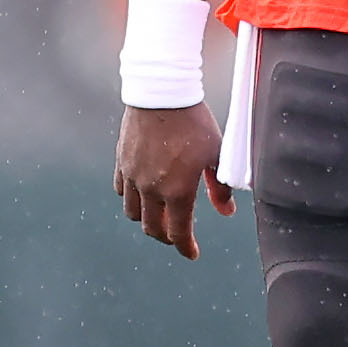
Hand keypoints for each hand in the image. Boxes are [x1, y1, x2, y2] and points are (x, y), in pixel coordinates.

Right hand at [116, 102, 232, 259]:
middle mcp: (151, 189)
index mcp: (177, 191)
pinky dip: (132, 198)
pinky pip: (122, 190)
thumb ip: (220, 187)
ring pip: (133, 213)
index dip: (185, 248)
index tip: (191, 253)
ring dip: (147, 220)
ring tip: (158, 214)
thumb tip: (226, 210)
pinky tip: (142, 192)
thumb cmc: (194, 122)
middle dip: (166, 237)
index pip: (179, 233)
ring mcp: (133, 176)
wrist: (162, 93)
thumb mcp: (216, 153)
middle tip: (176, 235)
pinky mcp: (121, 161)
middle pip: (153, 228)